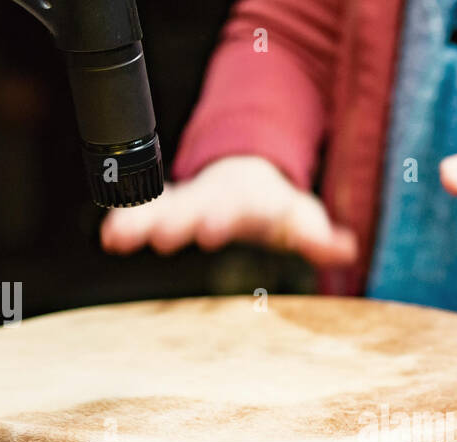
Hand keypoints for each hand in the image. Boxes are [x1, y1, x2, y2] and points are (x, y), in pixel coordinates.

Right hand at [99, 155, 358, 265]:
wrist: (248, 176)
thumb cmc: (275, 205)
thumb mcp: (302, 218)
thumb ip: (320, 237)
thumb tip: (348, 249)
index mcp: (246, 201)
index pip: (234, 211)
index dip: (221, 220)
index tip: (208, 231)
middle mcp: (212, 198)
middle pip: (192, 209)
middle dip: (175, 222)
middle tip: (159, 236)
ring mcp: (187, 202)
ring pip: (160, 209)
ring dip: (139, 222)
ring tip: (117, 236)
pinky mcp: (167, 210)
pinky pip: (143, 215)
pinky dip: (126, 222)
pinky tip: (109, 236)